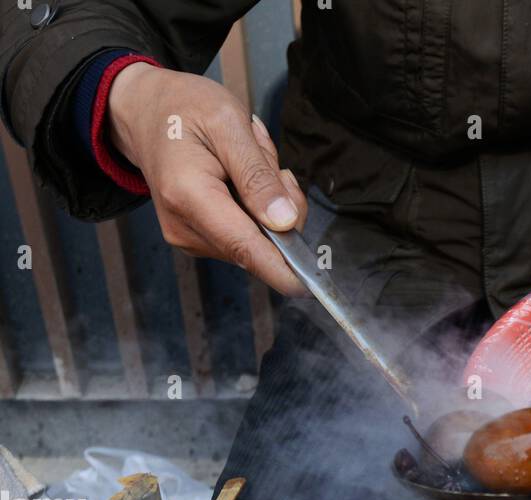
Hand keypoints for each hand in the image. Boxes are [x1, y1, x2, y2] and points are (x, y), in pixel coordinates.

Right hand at [107, 63, 308, 294]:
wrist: (146, 112)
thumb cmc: (185, 108)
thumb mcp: (228, 122)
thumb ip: (257, 174)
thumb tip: (285, 223)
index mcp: (189, 196)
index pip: (245, 248)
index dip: (282, 270)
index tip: (311, 286)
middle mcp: (185, 228)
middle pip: (259, 244)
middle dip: (279, 207)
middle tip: (263, 157)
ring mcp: (189, 239)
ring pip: (257, 240)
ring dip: (266, 203)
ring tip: (243, 159)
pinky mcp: (198, 240)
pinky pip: (245, 235)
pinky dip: (254, 209)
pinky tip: (237, 176)